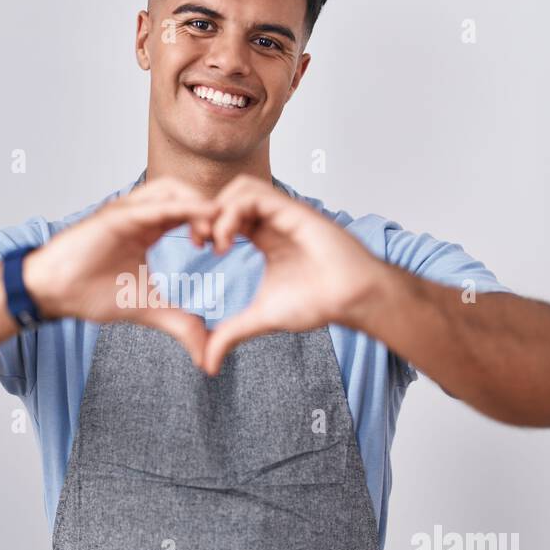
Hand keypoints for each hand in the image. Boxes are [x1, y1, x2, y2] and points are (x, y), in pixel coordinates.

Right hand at [22, 177, 220, 367]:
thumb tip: (207, 353)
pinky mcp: (117, 216)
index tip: (225, 247)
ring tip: (215, 232)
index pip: (189, 211)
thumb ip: (180, 324)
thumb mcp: (149, 309)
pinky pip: (157, 206)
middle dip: (211, 211)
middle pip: (186, 193)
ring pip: (173, 190)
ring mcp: (128, 211)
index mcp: (150, 228)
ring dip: (200, 205)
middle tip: (224, 240)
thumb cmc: (91, 293)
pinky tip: (204, 218)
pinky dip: (184, 208)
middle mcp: (140, 213)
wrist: (55, 293)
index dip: (212, 223)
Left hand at [200, 175, 384, 375]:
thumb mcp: (262, 318)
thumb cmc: (318, 302)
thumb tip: (208, 363)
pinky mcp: (295, 211)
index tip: (197, 247)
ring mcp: (285, 212)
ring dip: (219, 209)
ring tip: (214, 242)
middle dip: (206, 211)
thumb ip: (233, 334)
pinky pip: (255, 195)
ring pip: (241, 187)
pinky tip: (228, 241)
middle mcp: (274, 219)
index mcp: (265, 236)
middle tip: (197, 241)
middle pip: (230, 193)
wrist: (352, 298)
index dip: (207, 223)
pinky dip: (232, 212)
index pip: (227, 212)